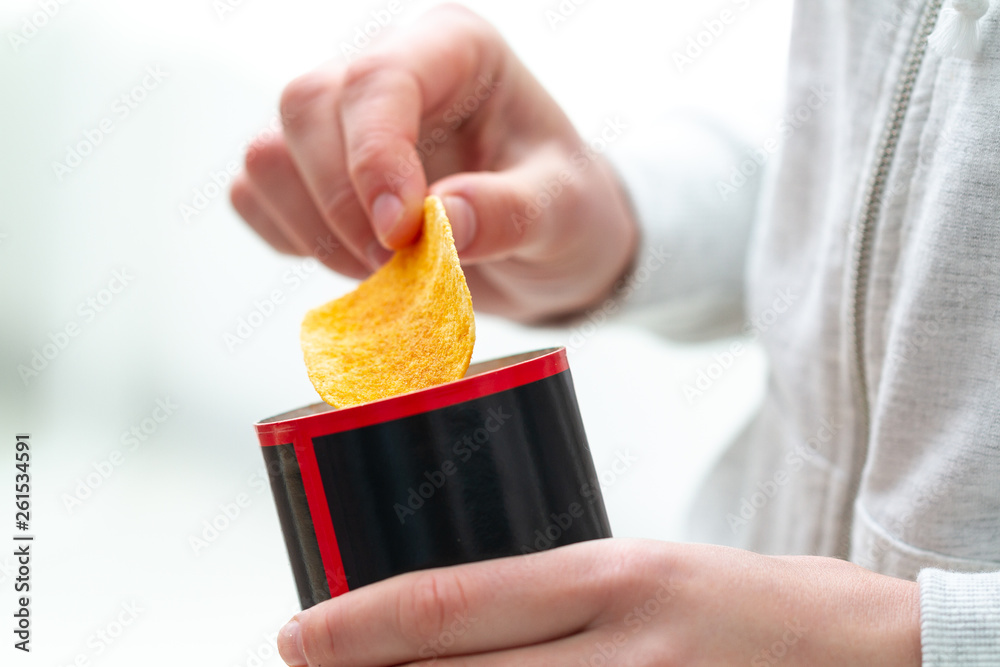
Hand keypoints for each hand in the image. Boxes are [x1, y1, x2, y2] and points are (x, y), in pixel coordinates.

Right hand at [229, 4, 636, 321]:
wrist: (545, 250)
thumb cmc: (567, 213)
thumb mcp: (564, 213)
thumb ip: (509, 213)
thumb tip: (438, 223)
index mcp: (456, 50)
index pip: (379, 78)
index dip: (374, 156)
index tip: (399, 231)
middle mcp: (389, 70)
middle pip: (306, 105)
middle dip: (343, 201)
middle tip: (402, 262)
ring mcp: (342, 121)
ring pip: (268, 154)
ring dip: (316, 227)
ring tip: (386, 270)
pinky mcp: (313, 172)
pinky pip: (256, 197)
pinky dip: (293, 241)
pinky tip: (356, 264)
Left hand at [276, 539, 921, 665]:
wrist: (857, 655)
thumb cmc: (744, 603)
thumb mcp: (640, 570)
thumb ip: (550, 600)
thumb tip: (447, 628)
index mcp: (611, 578)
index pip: (449, 603)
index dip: (355, 625)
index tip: (295, 634)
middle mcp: (618, 652)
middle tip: (307, 664)